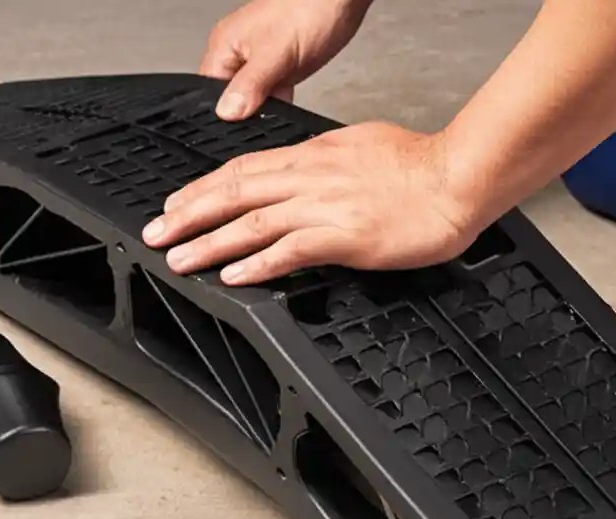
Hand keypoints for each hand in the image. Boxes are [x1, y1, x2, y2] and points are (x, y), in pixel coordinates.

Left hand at [141, 122, 485, 284]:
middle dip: (189, 213)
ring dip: (210, 241)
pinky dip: (257, 263)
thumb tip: (311, 172)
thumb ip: (329, 163)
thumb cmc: (422, 167)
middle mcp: (311, 178)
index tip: (178, 202)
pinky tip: (233, 274)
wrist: (457, 179)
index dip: (204, 187)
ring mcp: (326, 207)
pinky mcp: (345, 237)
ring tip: (180, 258)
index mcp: (314, 155)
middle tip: (157, 232)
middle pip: (235, 192)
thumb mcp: (362, 147)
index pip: (244, 168)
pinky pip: (290, 251)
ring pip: (252, 222)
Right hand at [200, 0, 372, 120]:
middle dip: (246, 110)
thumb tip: (227, 111)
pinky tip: (290, 101)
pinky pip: (273, 93)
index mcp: (225, 45)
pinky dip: (281, 102)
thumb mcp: (274, 54)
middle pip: (231, 97)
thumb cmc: (308, 10)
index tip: (240, 123)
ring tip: (282, 98)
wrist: (340, 0)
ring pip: (254, 98)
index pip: (209, 90)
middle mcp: (238, 53)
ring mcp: (260, 61)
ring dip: (266, 107)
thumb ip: (250, 84)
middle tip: (265, 112)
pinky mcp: (281, 67)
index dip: (222, 110)